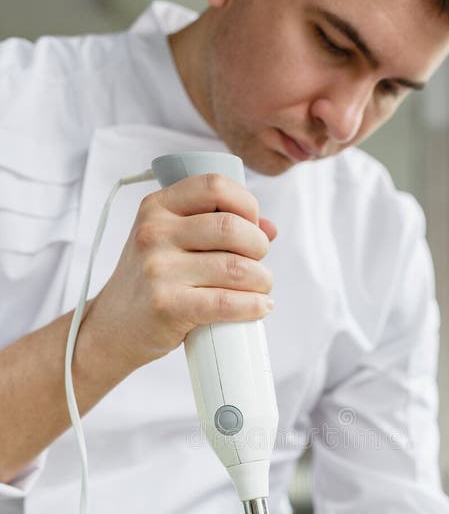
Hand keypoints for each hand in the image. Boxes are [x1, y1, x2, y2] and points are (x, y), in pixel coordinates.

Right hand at [84, 173, 276, 371]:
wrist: (113, 327)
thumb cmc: (151, 282)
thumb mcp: (169, 242)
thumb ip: (213, 227)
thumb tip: (270, 228)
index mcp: (157, 207)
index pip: (215, 186)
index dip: (247, 204)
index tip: (254, 227)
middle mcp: (154, 233)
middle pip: (232, 228)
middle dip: (259, 247)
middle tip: (259, 264)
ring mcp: (158, 270)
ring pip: (235, 268)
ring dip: (262, 280)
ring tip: (261, 288)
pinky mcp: (167, 306)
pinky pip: (225, 302)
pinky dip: (253, 306)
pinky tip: (260, 307)